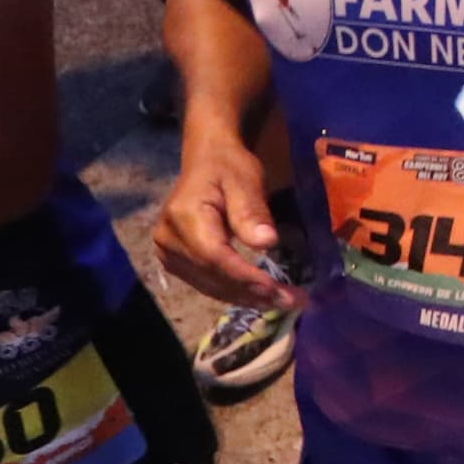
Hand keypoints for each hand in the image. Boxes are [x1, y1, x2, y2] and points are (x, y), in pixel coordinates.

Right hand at [153, 126, 296, 309]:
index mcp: (183, 217)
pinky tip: (262, 296)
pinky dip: (236, 293)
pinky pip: (207, 284)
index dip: (246, 277)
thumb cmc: (228, 167)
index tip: (278, 290)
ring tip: (285, 301)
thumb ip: (252, 211)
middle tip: (294, 300)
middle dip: (254, 292)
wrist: (207, 162)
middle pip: (213, 277)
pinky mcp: (176, 262)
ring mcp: (169, 254)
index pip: (215, 256)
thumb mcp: (246, 180)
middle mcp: (169, 240)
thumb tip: (267, 242)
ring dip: (248, 298)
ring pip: (211, 287)